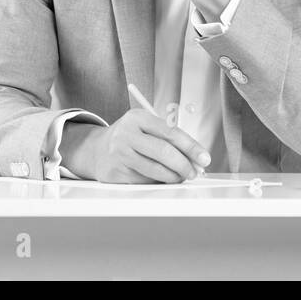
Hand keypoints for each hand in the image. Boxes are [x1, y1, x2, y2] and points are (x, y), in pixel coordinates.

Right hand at [61, 110, 211, 182]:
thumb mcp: (145, 127)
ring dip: (173, 177)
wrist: (96, 149)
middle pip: (163, 152)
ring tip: (180, 176)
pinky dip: (157, 182)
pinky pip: (144, 181)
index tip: (204, 158)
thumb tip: (195, 158)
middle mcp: (126, 134)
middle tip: (194, 172)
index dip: (191, 147)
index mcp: (137, 118)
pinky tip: (161, 178)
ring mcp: (118, 154)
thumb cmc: (130, 137)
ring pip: (155, 170)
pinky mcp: (115, 173)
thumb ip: (168, 138)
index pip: (170, 132)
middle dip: (184, 165)